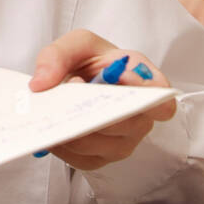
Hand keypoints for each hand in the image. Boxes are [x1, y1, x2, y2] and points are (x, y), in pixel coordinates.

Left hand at [28, 29, 175, 170]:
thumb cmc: (90, 61)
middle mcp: (140, 117)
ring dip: (73, 129)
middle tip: (68, 92)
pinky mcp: (100, 158)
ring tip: (52, 110)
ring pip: (100, 144)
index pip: (162, 100)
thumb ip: (57, 55)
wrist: (77, 80)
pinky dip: (63, 145)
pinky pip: (82, 159)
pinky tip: (51, 128)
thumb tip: (42, 83)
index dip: (146, 95)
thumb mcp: (76, 44)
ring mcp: (122, 141)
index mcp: (144, 81)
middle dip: (95, 110)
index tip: (121, 78)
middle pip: (126, 125)